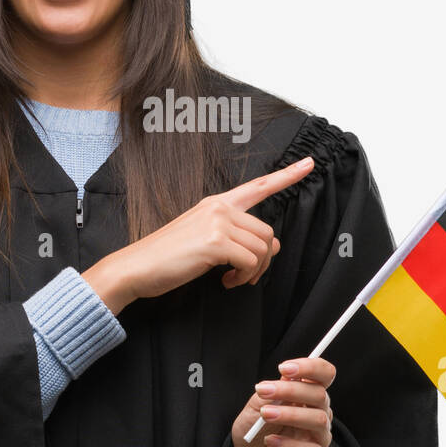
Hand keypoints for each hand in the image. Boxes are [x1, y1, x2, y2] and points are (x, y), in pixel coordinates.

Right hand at [82, 156, 314, 313]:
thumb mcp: (202, 238)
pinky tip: (226, 282)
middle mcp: (219, 208)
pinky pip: (250, 261)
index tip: (309, 164)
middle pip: (267, 233)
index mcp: (216, 204)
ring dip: (253, 272)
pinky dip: (243, 278)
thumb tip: (268, 247)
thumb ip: (234, 236)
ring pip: (262, 248)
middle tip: (244, 276)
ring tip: (234, 280)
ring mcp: (217, 222)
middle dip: (263, 261)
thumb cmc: (166, 257)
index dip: (287, 176)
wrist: (136, 267)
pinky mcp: (215, 242)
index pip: (258, 186)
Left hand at [230, 355, 335, 446]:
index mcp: (307, 396)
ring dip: (290, 414)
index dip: (310, 367)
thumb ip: (269, 393)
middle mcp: (319, 414)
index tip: (284, 368)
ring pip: (319, 420)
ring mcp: (318, 438)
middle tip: (263, 390)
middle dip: (291, 389)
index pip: (324, 375)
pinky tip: (270, 441)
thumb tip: (284, 375)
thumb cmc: (255, 432)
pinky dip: (289, 444)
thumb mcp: (254, 408)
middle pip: (320, 395)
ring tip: (265, 415)